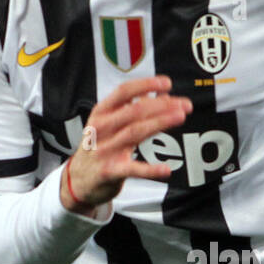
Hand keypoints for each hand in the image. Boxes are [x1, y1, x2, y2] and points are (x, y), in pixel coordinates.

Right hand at [60, 75, 192, 213]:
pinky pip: (132, 169)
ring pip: (135, 133)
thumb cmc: (99, 147)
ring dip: (160, 124)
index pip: (123, 92)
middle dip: (161, 105)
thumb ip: (134, 109)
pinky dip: (150, 170)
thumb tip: (162, 94)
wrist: (78, 180)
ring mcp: (104, 150)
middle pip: (134, 111)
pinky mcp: (109, 171)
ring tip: (180, 117)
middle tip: (184, 104)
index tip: (166, 83)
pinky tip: (166, 169)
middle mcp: (101, 128)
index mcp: (101, 112)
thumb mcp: (109, 123)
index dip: (145, 85)